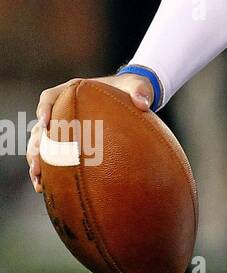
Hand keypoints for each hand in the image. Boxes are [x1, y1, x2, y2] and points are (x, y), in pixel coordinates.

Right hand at [27, 74, 153, 192]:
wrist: (132, 96)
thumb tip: (143, 104)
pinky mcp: (67, 141)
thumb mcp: (138, 85)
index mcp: (72, 91)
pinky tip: (44, 186)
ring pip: (40, 143)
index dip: (43, 110)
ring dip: (37, 160)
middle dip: (36, 144)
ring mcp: (62, 125)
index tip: (45, 123)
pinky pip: (52, 155)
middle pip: (39, 126)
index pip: (49, 97)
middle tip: (38, 161)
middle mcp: (62, 108)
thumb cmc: (130, 88)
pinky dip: (47, 170)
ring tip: (38, 178)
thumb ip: (141, 90)